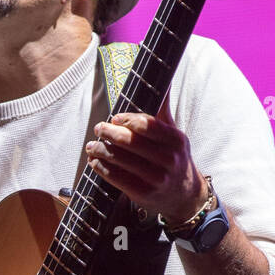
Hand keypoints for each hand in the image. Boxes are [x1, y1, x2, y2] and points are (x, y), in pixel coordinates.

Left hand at [84, 97, 208, 224]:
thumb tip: (166, 78)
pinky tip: (94, 161)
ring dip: (101, 151)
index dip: (128, 120)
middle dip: (110, 134)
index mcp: (175, 140)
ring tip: (91, 145)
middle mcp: (168, 160)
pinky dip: (102, 168)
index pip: (148, 125)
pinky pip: (117, 178)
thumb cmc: (173, 158)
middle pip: (131, 142)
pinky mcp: (143, 194)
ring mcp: (156, 179)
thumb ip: (163, 108)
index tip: (114, 118)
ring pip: (121, 160)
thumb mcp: (174, 134)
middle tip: (98, 128)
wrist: (183, 195)